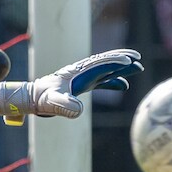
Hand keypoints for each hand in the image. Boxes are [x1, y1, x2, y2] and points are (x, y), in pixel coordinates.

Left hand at [0, 48, 141, 121]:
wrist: (33, 97)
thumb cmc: (42, 99)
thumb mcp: (52, 102)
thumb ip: (64, 105)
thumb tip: (79, 111)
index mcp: (78, 72)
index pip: (99, 63)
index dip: (114, 60)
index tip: (129, 60)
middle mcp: (82, 72)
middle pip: (106, 62)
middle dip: (122, 60)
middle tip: (138, 60)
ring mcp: (83, 77)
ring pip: (106, 70)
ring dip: (121, 69)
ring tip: (137, 69)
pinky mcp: (82, 85)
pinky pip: (102, 81)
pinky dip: (113, 82)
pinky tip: (124, 86)